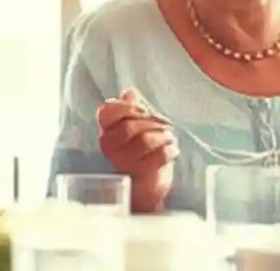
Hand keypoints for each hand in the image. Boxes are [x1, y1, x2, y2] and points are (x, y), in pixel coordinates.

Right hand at [96, 89, 177, 212]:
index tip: (143, 109)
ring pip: (145, 141)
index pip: (106, 112)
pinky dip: (170, 151)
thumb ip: (131, 109)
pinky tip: (173, 151)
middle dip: (152, 123)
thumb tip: (129, 92)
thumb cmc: (139, 153)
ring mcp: (123, 162)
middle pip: (129, 126)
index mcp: (106, 130)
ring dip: (163, 137)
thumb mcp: (135, 128)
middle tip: (164, 125)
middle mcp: (109, 146)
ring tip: (169, 139)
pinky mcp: (140, 174)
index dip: (125, 107)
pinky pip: (158, 157)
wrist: (145, 186)